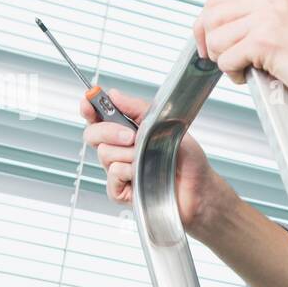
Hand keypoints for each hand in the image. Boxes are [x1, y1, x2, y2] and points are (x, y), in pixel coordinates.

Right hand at [81, 87, 221, 233]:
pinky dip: (129, 171)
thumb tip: (114, 95)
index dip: (89, 108)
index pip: (98, 117)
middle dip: (108, 131)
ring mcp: (118, 171)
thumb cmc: (187, 159)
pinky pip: (113, 174)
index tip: (87, 100)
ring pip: (105, 154)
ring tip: (149, 159)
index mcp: (127, 131)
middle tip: (131, 135)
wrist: (200, 186)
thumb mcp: (166, 124)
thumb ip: (138, 109)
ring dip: (129, 154)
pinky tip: (143, 175)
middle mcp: (119, 150)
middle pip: (92, 135)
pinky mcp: (120, 191)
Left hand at [193, 0, 287, 119]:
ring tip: (246, 70)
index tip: (211, 46)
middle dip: (211, 44)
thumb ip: (254, 23)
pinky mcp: (266, 41)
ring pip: (216, 39)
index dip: (206, 26)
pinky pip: (227, 59)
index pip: (217, 0)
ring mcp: (268, 18)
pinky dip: (234, 75)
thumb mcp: (283, 32)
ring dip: (224, 61)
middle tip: (226, 62)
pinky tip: (254, 77)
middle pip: (211, 16)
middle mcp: (270, 0)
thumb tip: (215, 28)